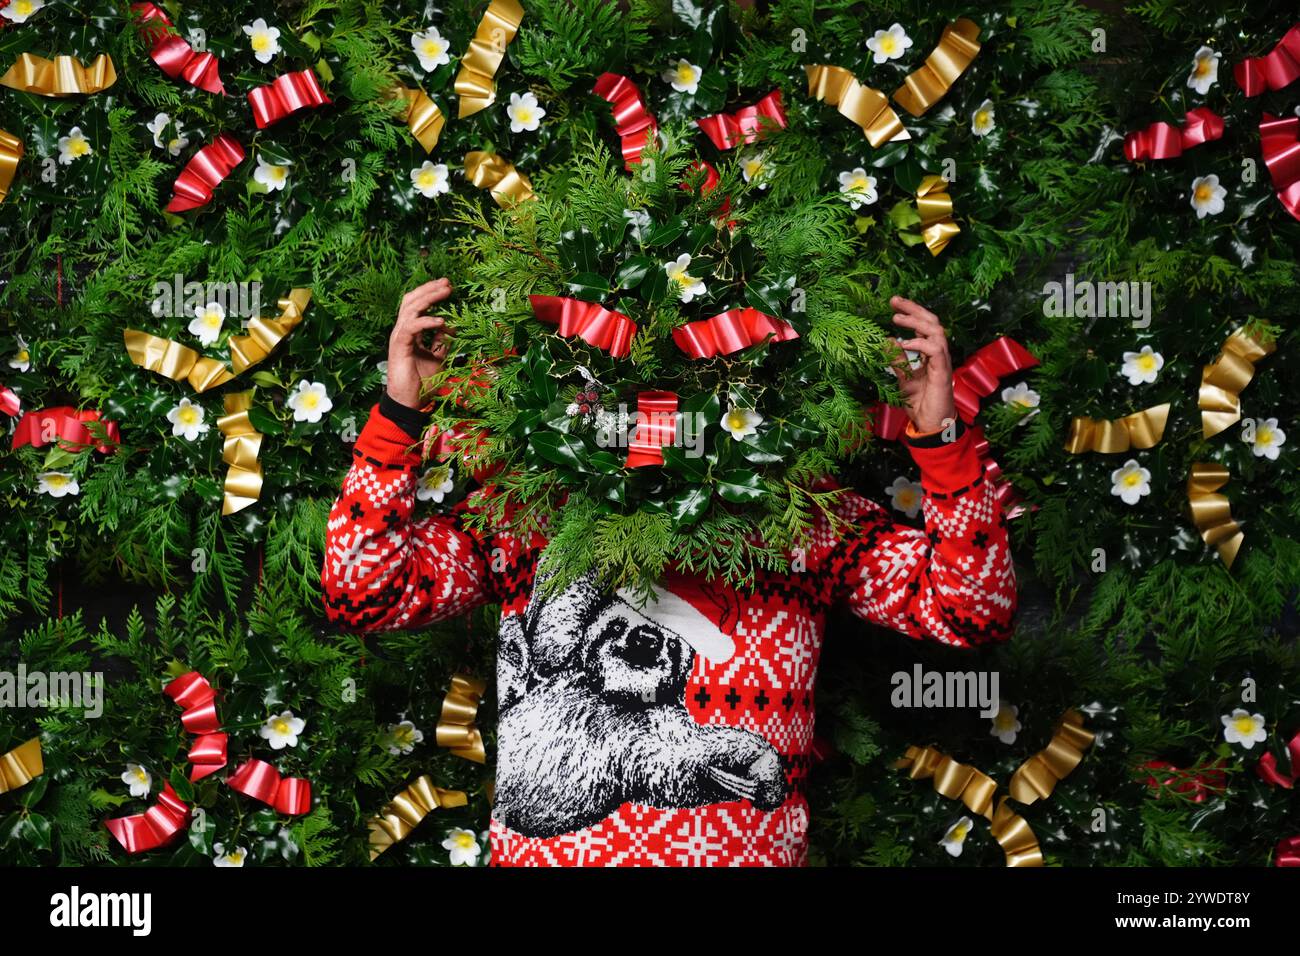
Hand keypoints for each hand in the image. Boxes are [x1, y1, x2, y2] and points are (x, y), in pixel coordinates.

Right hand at [387, 278, 452, 407]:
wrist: (409, 402)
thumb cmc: (421, 382)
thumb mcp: (438, 357)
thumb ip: (442, 341)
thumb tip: (451, 326)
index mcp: (410, 332)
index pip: (417, 305)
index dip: (431, 293)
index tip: (448, 286)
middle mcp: (402, 331)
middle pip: (412, 300)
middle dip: (429, 289)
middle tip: (447, 282)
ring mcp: (398, 337)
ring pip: (410, 308)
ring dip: (429, 298)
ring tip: (446, 292)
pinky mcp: (398, 346)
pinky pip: (411, 327)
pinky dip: (426, 322)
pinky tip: (441, 321)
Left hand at [889, 295, 955, 433]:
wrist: (930, 424)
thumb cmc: (921, 403)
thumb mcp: (903, 378)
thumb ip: (897, 360)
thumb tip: (887, 340)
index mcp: (931, 353)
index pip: (924, 325)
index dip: (911, 312)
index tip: (893, 304)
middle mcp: (939, 354)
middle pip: (932, 322)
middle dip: (914, 309)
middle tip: (894, 301)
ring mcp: (942, 362)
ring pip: (936, 331)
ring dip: (915, 322)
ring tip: (896, 319)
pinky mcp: (942, 373)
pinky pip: (935, 350)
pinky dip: (919, 344)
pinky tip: (903, 343)